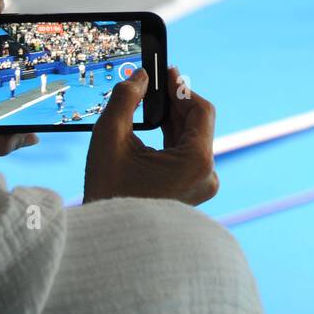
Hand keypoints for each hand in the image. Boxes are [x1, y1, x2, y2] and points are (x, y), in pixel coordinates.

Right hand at [83, 66, 217, 205]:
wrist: (107, 241)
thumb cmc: (108, 193)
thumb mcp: (109, 138)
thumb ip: (125, 99)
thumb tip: (139, 76)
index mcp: (197, 162)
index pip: (201, 111)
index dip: (183, 88)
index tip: (167, 72)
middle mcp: (207, 175)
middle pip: (197, 125)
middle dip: (175, 102)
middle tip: (155, 83)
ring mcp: (201, 187)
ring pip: (192, 140)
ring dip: (173, 120)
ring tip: (151, 103)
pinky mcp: (192, 193)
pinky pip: (187, 157)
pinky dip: (172, 139)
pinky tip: (154, 126)